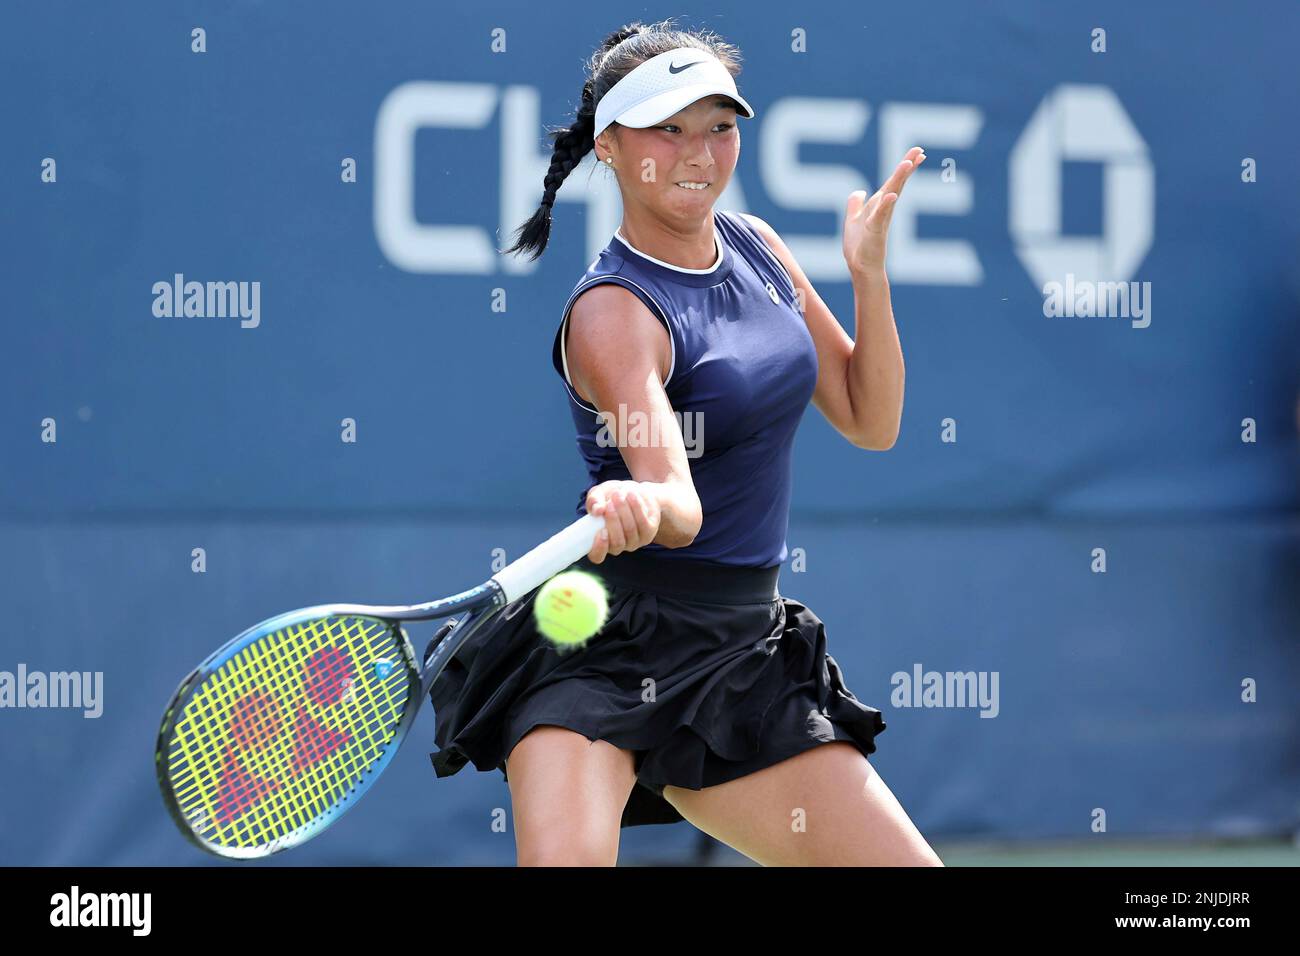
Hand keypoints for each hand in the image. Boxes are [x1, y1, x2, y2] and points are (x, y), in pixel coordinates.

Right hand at [585, 480, 660, 562]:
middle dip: (613, 521)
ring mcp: (634, 541)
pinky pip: (642, 522)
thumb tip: (597, 510)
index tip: (601, 531)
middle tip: (610, 503)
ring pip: (630, 530)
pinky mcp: (648, 532)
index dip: (598, 548)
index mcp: (601, 542)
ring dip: (624, 510)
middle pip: (617, 542)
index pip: (597, 556)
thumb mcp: (599, 494)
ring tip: (619, 494)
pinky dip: (636, 507)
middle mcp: (618, 546)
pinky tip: (631, 495)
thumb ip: (594, 501)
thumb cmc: (610, 497)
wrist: (634, 493)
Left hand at [843, 145, 924, 276]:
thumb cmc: (859, 246)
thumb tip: (859, 191)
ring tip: (908, 164)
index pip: (893, 181)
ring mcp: (881, 219)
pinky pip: (880, 216)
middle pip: (896, 184)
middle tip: (920, 151)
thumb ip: (855, 204)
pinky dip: (885, 206)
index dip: (904, 167)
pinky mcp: (875, 231)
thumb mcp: (852, 219)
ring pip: (891, 196)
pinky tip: (891, 196)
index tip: (918, 152)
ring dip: (899, 180)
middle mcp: (883, 209)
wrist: (860, 267)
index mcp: (879, 205)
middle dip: (907, 167)